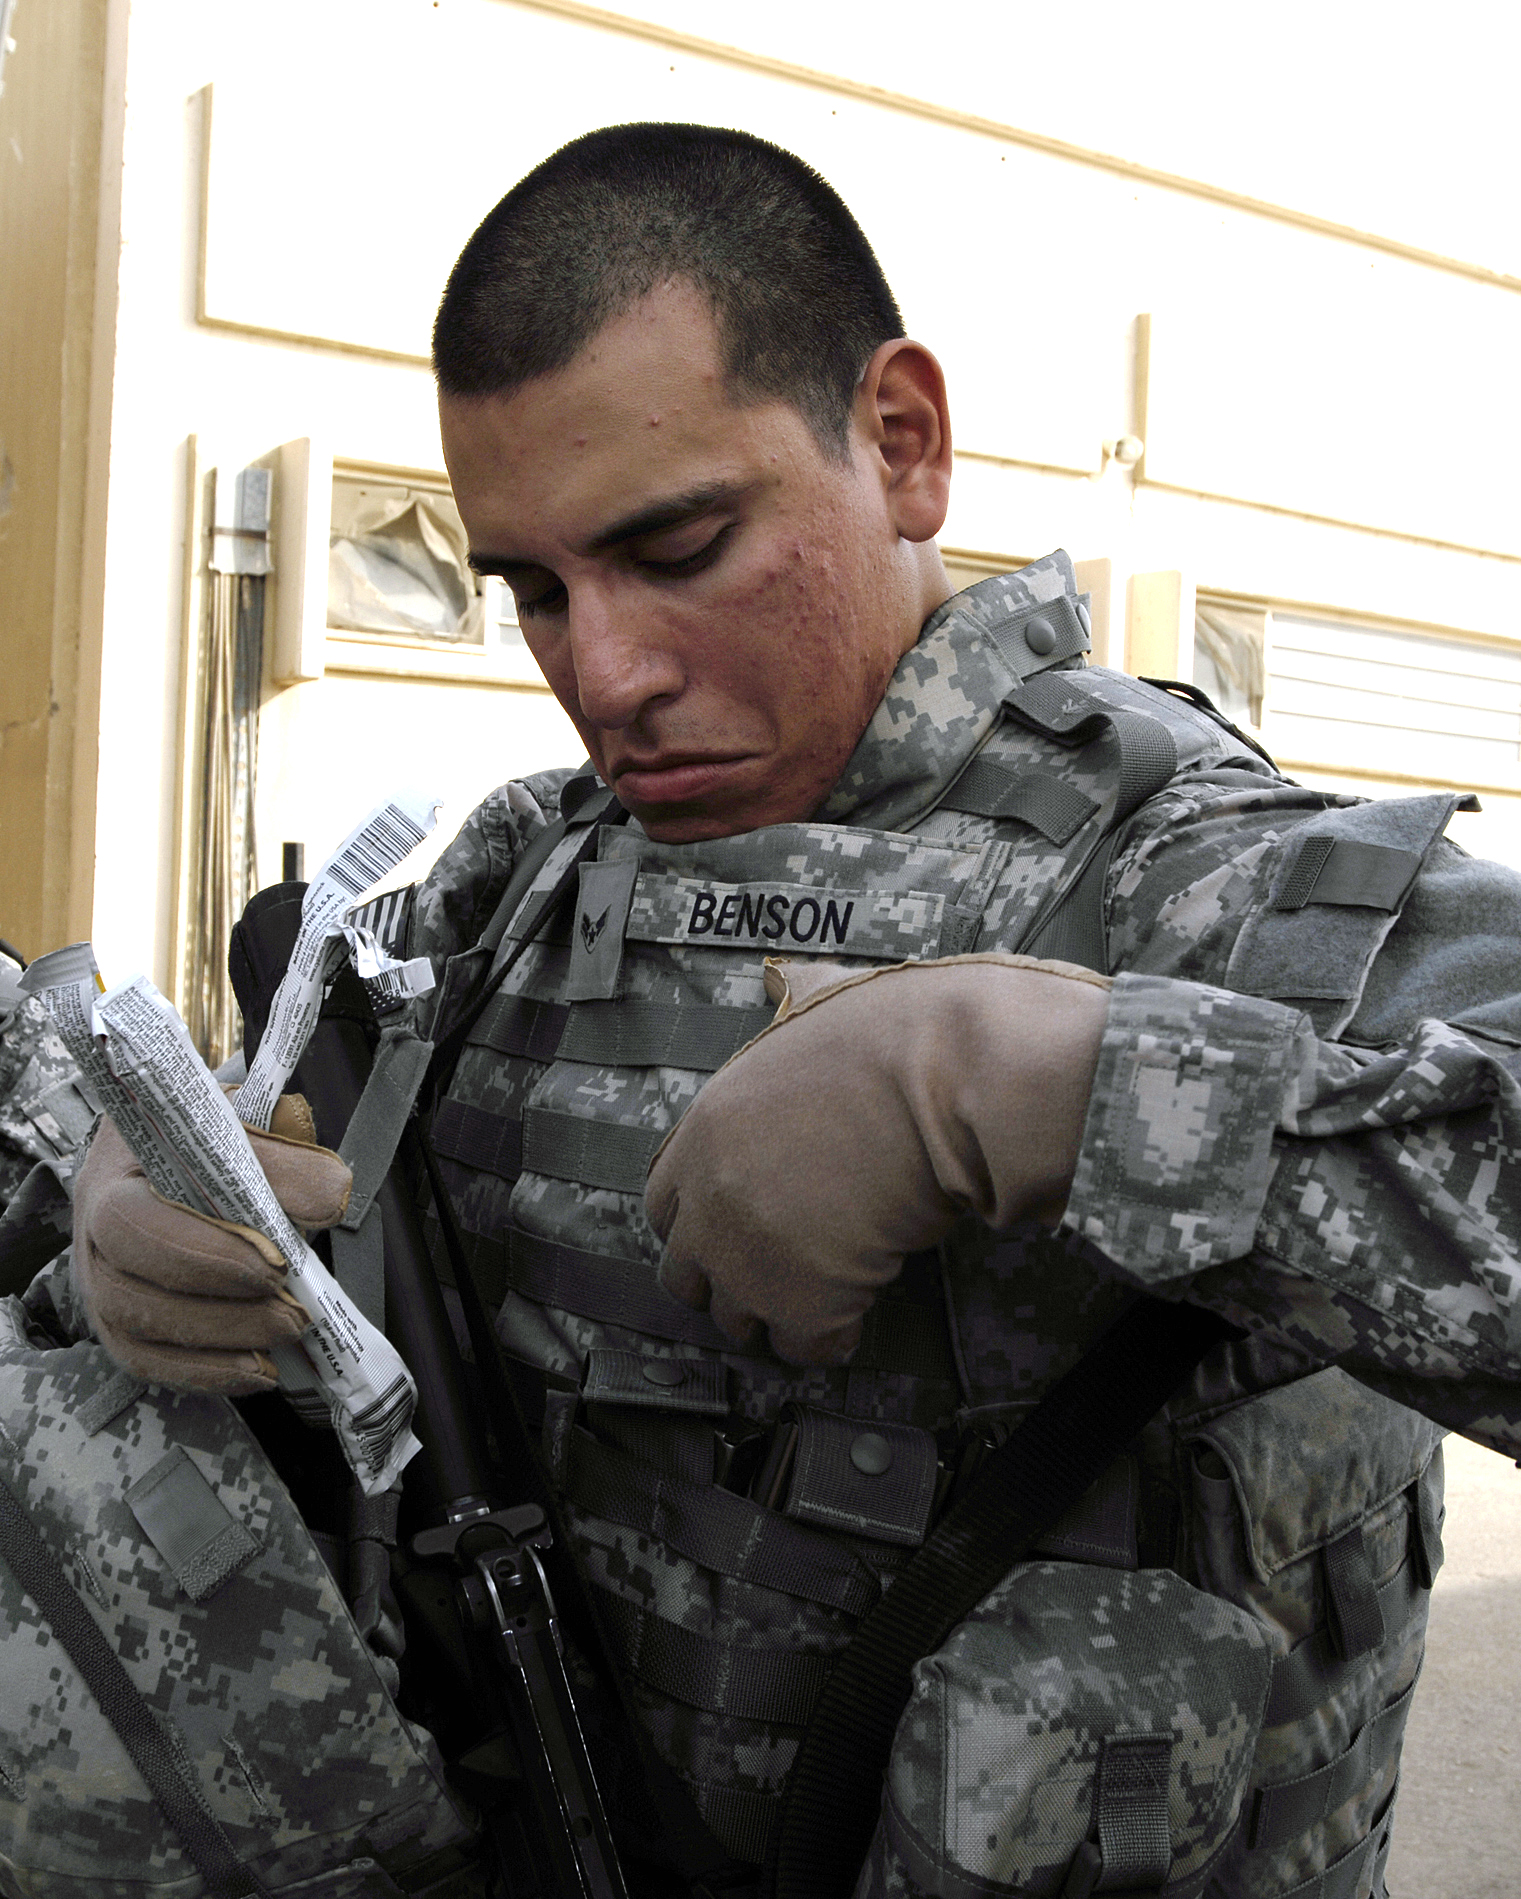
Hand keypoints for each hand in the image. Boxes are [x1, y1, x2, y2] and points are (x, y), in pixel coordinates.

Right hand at [72, 1093, 351, 1394]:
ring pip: (141, 1331)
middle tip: (293, 1307)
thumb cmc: (202, 1135)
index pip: (137, 1220)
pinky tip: (260, 1369)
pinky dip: (207, 1372)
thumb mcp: (239, 1117)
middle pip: (131, 1288)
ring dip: (223, 1340)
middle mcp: (92, 1234)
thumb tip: (329, 1194)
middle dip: (221, 1304)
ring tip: (289, 1331)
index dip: (206, 1250)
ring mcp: (98, 1285)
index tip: (279, 1260)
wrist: (165, 1150)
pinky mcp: (118, 1325)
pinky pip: (150, 1363)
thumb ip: (282, 1148)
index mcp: (114, 1173)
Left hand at [646, 954, 1109, 1364]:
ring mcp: (750, 1256)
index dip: (700, 1219)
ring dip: (777, 1313)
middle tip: (778, 1271)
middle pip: (686, 1276)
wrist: (944, 1076)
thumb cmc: (893, 1031)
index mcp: (704, 1129)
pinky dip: (832, 1340)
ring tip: (821, 1297)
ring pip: (740, 1320)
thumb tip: (782, 977)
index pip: (663, 1204)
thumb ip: (791, 996)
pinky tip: (859, 1316)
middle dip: (727, 1279)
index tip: (738, 1222)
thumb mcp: (819, 999)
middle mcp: (711, 1197)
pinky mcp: (804, 1301)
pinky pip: (806, 1348)